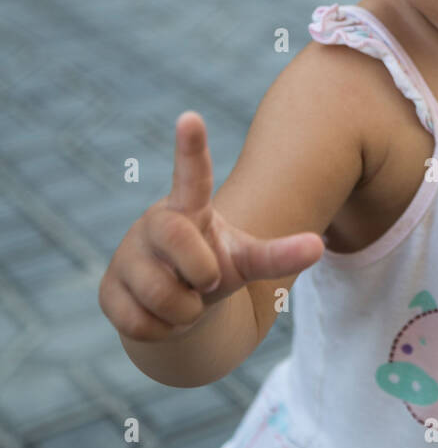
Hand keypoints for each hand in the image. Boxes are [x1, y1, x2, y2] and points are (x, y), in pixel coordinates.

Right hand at [98, 111, 323, 342]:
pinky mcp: (108, 291)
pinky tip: (159, 317)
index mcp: (189, 208)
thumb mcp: (248, 260)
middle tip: (204, 282)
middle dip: (200, 272)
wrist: (177, 307)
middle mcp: (154, 223)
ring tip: (182, 300)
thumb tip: (319, 245)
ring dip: (184, 311)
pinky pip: (140, 323)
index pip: (191, 174)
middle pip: (178, 241)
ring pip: (160, 294)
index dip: (191, 147)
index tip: (190, 116)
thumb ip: (279, 253)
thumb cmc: (213, 267)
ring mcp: (128, 255)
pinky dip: (162, 331)